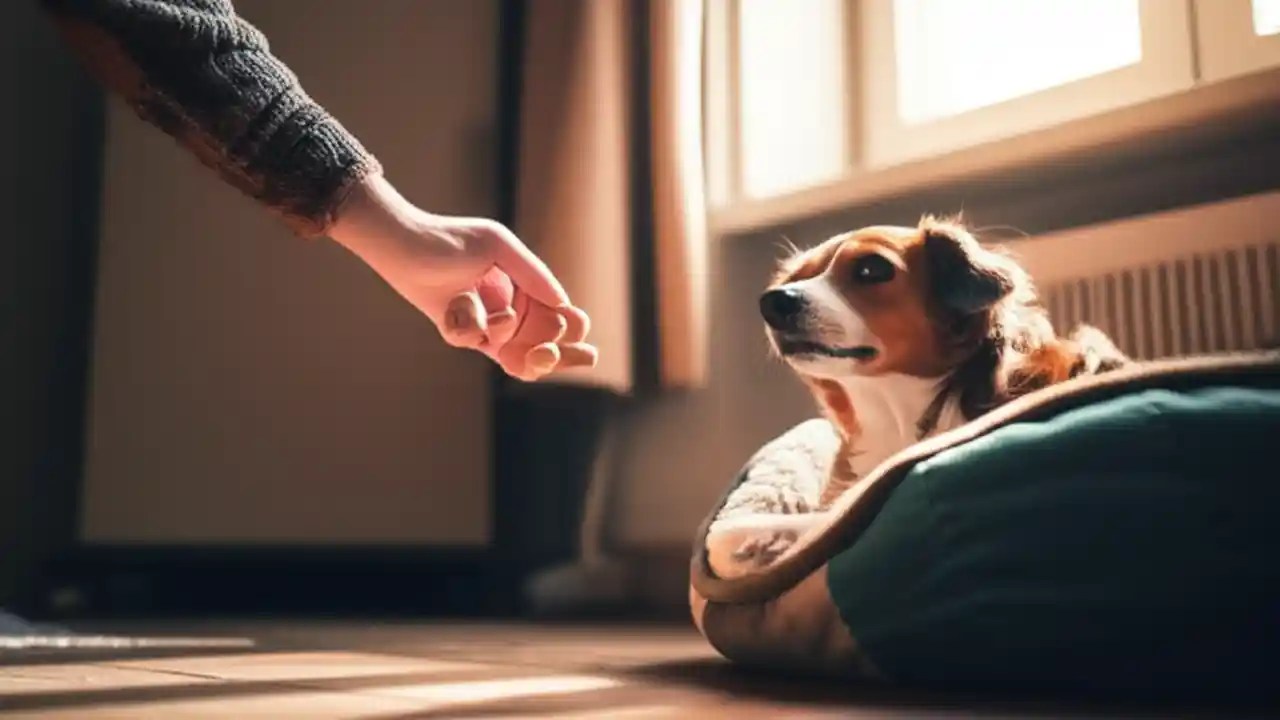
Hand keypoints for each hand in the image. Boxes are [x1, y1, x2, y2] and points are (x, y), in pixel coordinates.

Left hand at [328, 174, 597, 379]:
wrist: (402, 245)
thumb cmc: (451, 240)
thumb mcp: (498, 247)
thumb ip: (532, 273)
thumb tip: (563, 301)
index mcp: (527, 284)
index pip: (559, 315)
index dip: (572, 331)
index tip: (580, 340)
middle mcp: (511, 305)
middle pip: (542, 341)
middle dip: (549, 352)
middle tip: (548, 353)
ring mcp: (487, 321)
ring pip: (509, 348)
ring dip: (499, 331)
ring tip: (485, 309)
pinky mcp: (462, 331)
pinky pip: (473, 341)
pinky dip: (463, 324)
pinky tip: (451, 302)